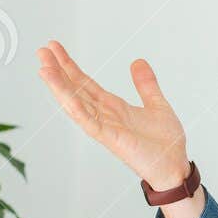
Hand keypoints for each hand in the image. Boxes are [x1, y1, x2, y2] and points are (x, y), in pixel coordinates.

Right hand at [36, 41, 189, 190]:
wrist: (175, 167)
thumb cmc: (166, 144)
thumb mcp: (157, 104)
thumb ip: (146, 84)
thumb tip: (138, 62)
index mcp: (113, 108)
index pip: (85, 84)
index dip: (70, 67)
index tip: (56, 50)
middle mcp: (104, 116)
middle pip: (75, 90)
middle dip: (58, 71)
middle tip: (42, 51)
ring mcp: (104, 128)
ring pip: (75, 104)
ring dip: (59, 86)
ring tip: (43, 68)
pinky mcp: (109, 138)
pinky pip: (87, 121)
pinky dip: (74, 106)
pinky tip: (62, 92)